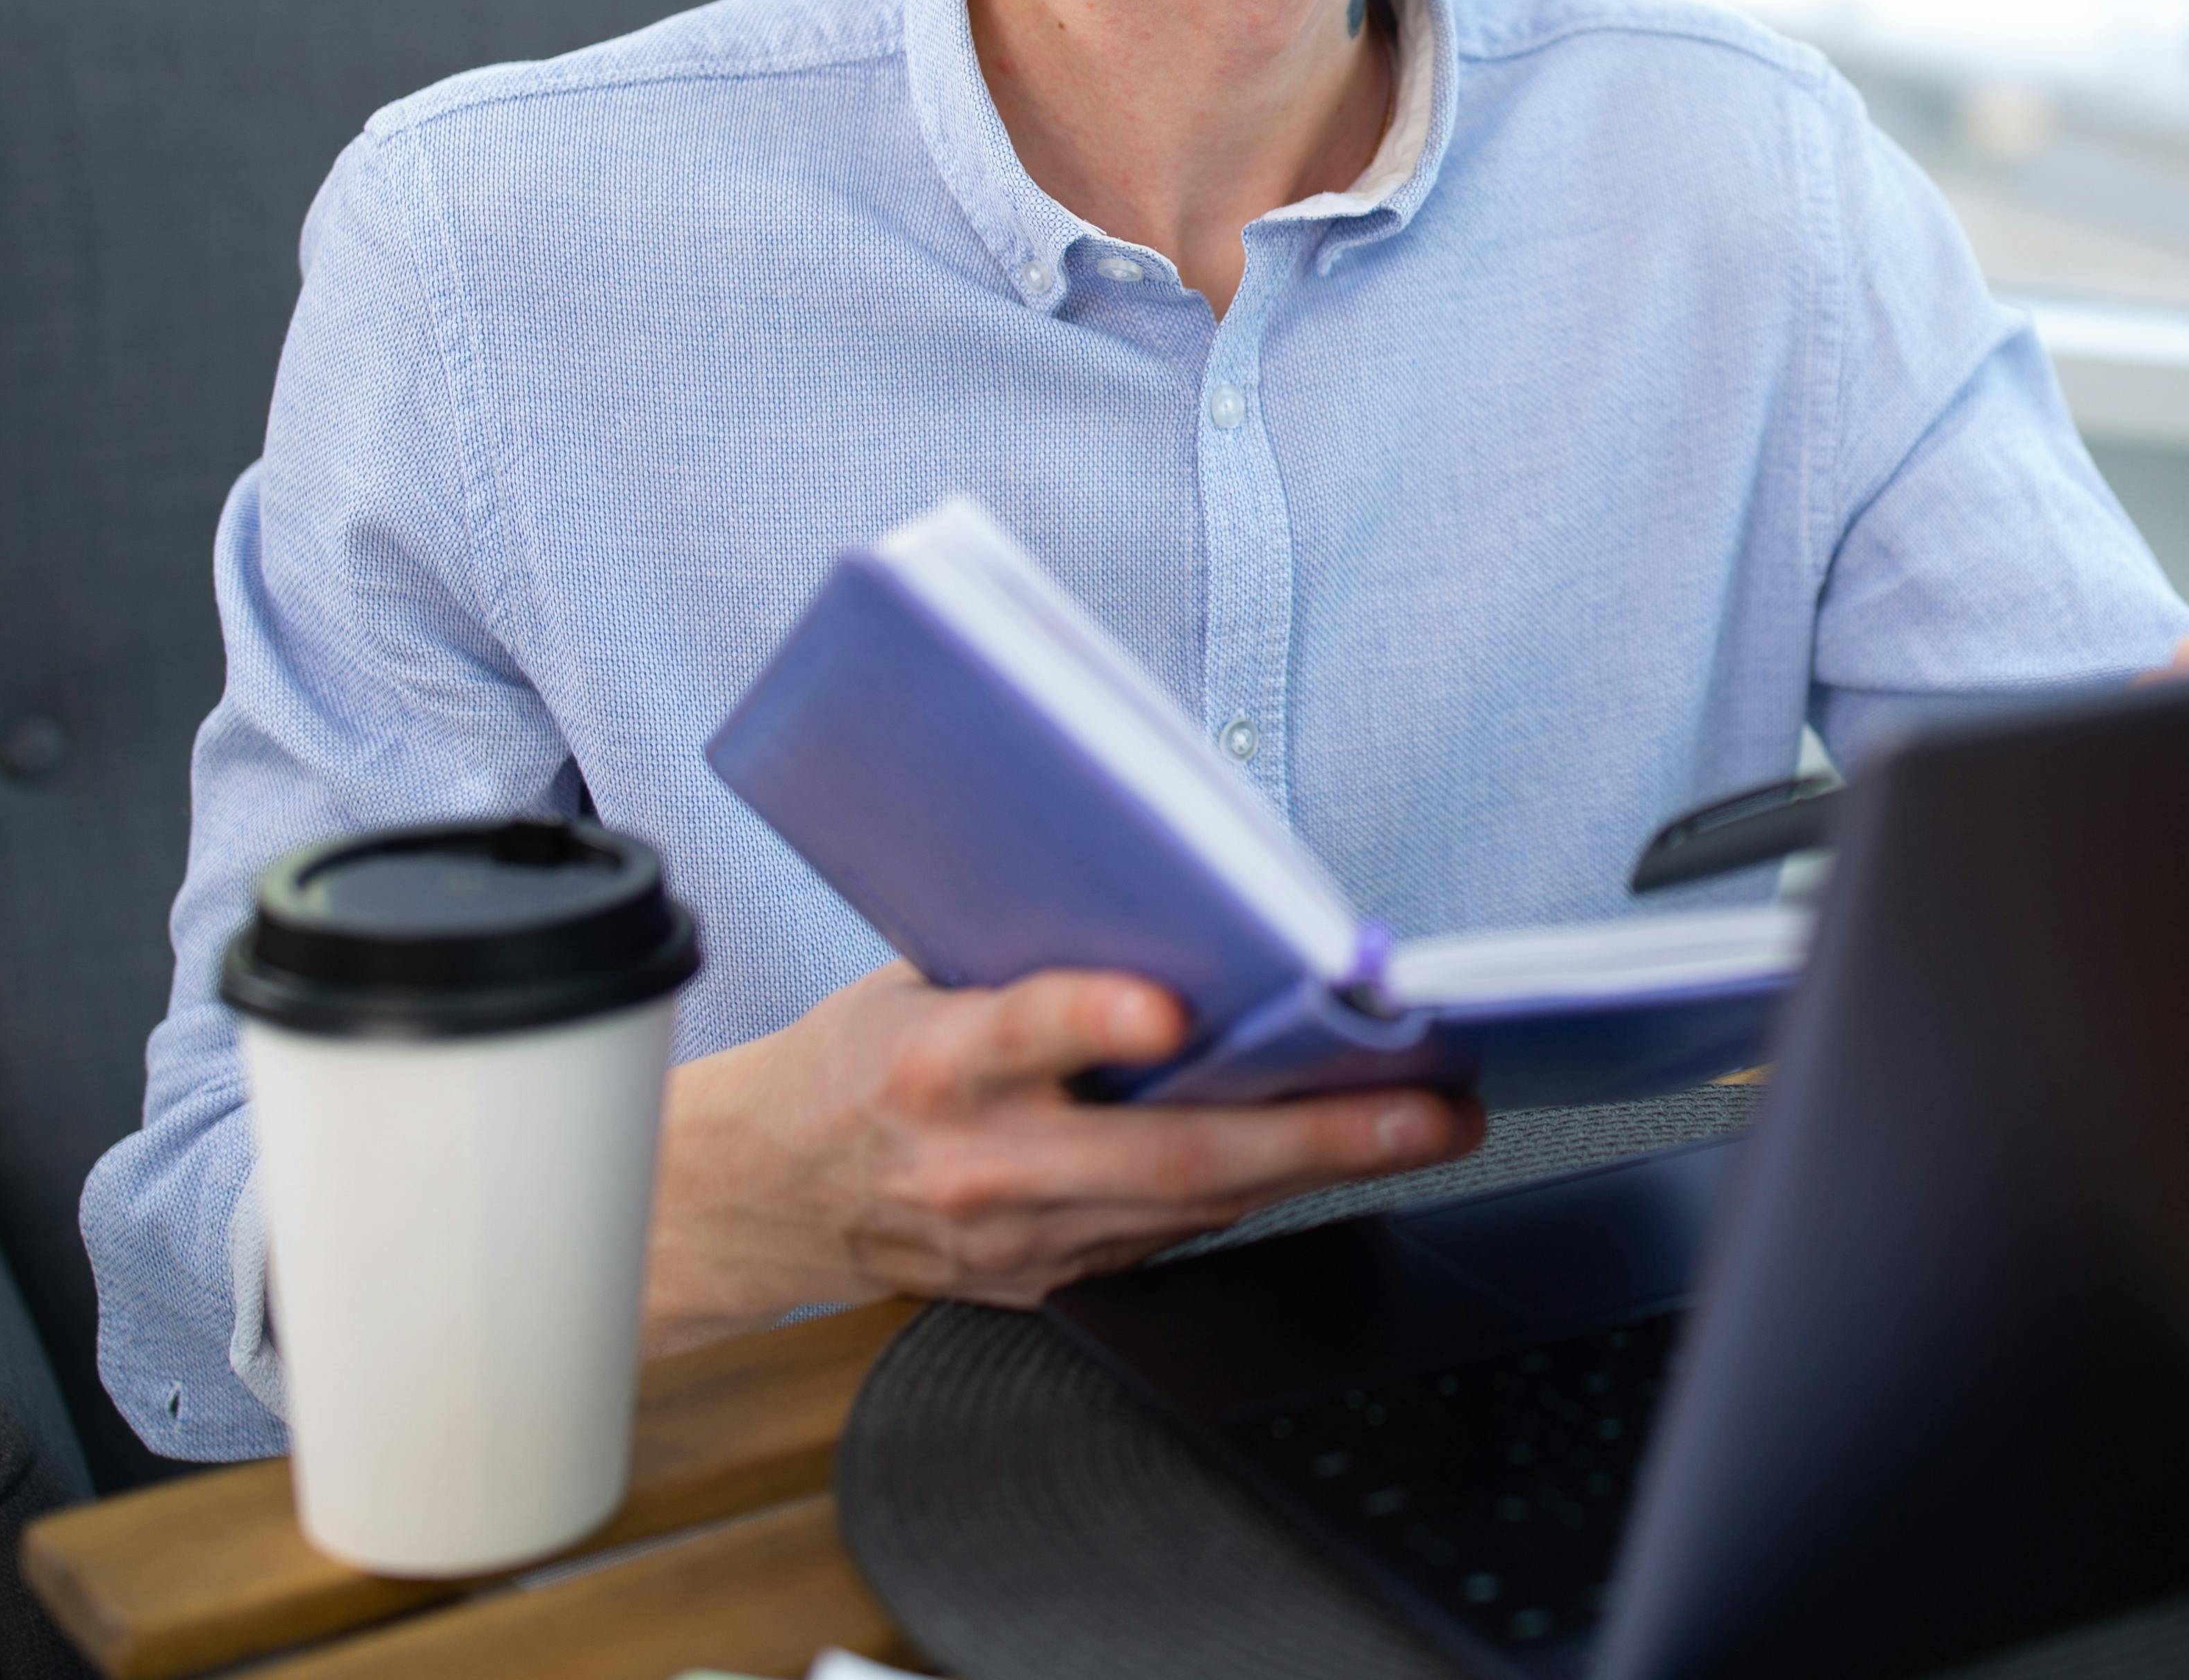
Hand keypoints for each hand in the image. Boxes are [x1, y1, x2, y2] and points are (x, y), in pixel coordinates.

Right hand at [639, 961, 1480, 1357]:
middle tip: (1426, 1109)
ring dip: (1319, 1168)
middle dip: (1315, 1135)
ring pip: (1192, 1207)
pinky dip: (1254, 1192)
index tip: (1171, 1007)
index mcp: (928, 1065)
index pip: (1017, 1032)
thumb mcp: (913, 981)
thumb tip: (1175, 908)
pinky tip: (1327, 1157)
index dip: (1094, 1018)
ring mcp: (1014, 1236)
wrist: (762, 1195)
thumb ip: (1026, 961)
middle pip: (1160, 1155)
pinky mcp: (1041, 1280)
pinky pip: (1170, 1236)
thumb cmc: (853, 1061)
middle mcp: (977, 1162)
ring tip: (1423, 1125)